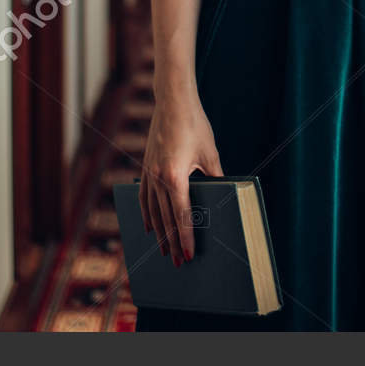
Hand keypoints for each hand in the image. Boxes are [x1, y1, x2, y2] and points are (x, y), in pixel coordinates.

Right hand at [137, 86, 222, 267]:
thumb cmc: (195, 125)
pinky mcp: (146, 167)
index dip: (185, 237)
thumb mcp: (210, 154)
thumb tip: (221, 196)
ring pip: (152, 211)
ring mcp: (149, 173)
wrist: (172, 102)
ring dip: (158, 234)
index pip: (181, 216)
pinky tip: (149, 226)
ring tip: (163, 251)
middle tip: (177, 263)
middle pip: (165, 219)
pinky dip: (147, 214)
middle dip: (172, 243)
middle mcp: (158, 178)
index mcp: (176, 177)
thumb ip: (215, 178)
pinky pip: (144, 198)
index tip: (188, 255)